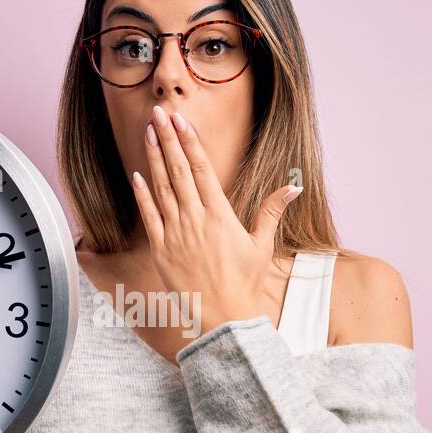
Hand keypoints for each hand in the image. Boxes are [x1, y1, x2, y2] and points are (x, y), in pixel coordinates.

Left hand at [131, 105, 301, 336]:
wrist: (224, 319)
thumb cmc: (245, 283)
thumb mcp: (262, 245)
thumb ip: (272, 211)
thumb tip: (294, 186)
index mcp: (221, 216)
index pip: (203, 169)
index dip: (190, 142)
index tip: (181, 121)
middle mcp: (196, 221)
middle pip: (180, 171)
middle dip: (168, 140)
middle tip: (159, 113)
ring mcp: (176, 235)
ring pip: (162, 189)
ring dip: (154, 159)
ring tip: (148, 133)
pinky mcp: (161, 251)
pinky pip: (149, 217)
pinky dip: (142, 195)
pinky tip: (137, 175)